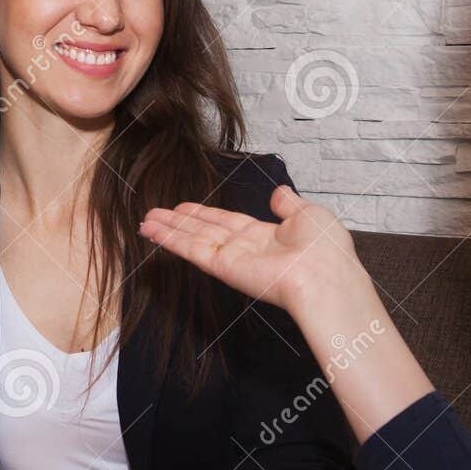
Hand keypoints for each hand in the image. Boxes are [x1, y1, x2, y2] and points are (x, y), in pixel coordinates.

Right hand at [144, 183, 433, 445]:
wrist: (324, 277)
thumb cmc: (323, 247)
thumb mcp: (309, 214)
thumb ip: (288, 204)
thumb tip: (278, 192)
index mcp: (267, 236)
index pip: (229, 222)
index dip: (205, 215)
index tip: (185, 207)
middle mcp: (246, 248)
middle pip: (206, 230)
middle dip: (181, 221)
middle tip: (156, 212)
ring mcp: (233, 259)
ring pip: (194, 239)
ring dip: (169, 229)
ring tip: (146, 220)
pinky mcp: (223, 267)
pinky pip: (193, 249)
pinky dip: (171, 239)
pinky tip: (153, 230)